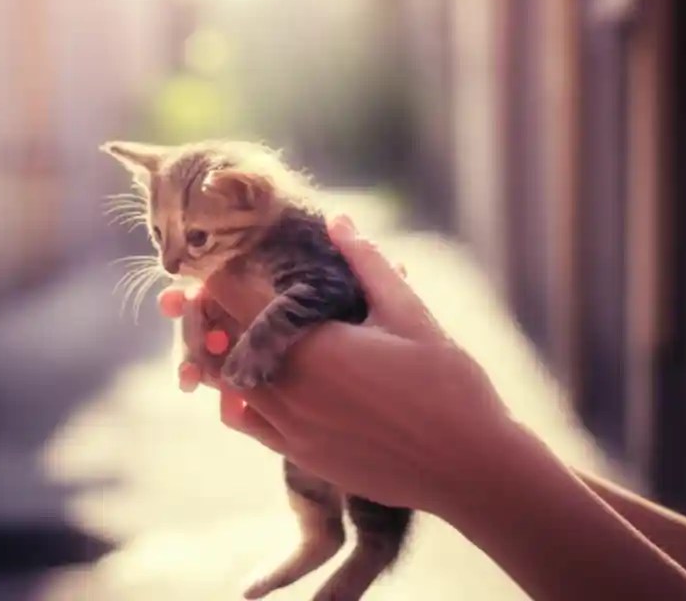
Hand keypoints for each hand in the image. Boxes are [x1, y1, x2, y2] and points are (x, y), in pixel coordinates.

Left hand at [159, 216, 519, 516]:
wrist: (469, 466)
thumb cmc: (448, 384)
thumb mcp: (410, 314)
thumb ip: (367, 264)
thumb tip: (338, 220)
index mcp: (312, 347)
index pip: (238, 302)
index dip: (221, 275)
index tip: (217, 257)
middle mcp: (289, 389)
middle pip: (223, 344)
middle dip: (215, 315)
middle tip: (219, 292)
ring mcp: (291, 428)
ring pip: (228, 385)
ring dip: (226, 356)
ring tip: (238, 332)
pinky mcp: (301, 456)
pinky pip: (247, 423)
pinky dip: (241, 397)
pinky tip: (259, 380)